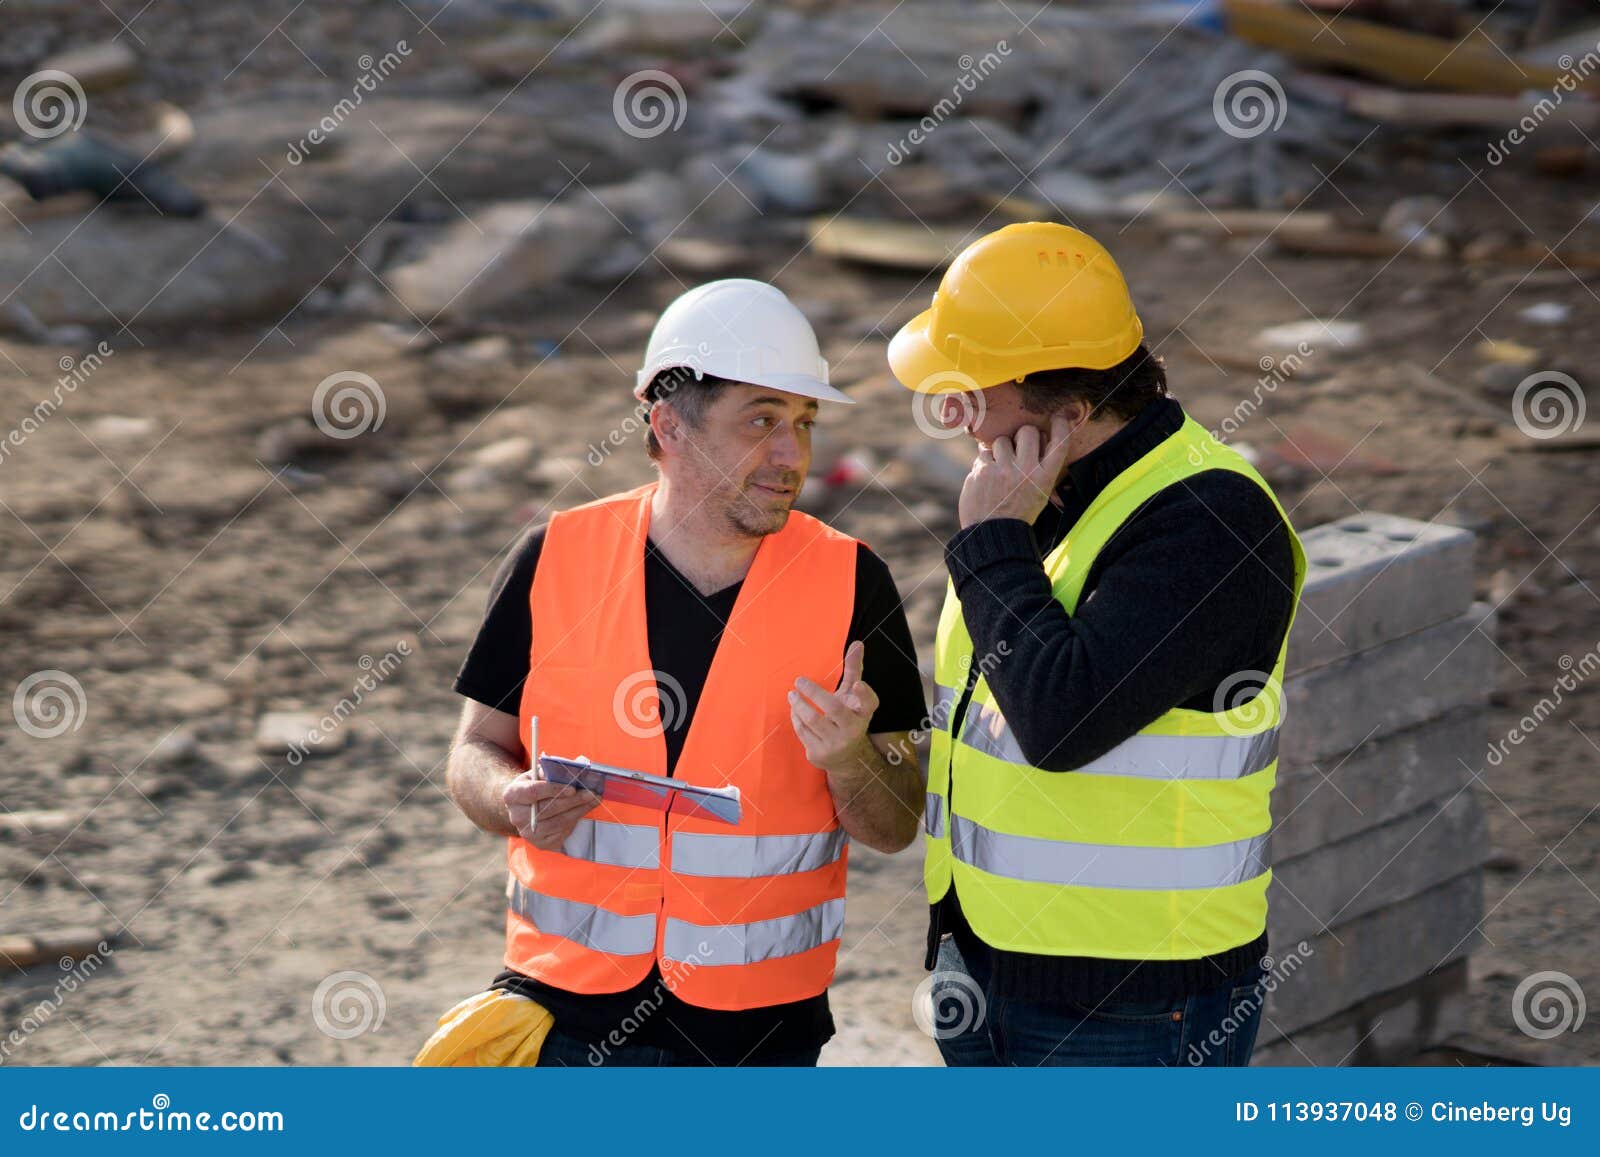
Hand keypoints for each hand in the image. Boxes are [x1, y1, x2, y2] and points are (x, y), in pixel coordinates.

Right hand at [502, 770, 599, 851]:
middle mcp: (516, 816)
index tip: (573, 788)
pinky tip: (582, 811)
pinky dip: (575, 821)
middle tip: (591, 793)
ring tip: (593, 800)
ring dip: (579, 811)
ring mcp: (528, 833)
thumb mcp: (539, 773)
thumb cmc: (535, 786)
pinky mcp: (541, 844)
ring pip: (558, 822)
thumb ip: (555, 769)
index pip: (533, 792)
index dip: (554, 789)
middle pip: (549, 808)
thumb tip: (580, 764)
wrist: (526, 808)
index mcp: (512, 795)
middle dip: (574, 800)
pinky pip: (562, 833)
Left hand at [789, 640, 878, 774]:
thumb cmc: (848, 717)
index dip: (864, 694)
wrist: (845, 757)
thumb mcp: (851, 695)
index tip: (857, 684)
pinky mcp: (820, 754)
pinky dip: (796, 718)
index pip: (869, 704)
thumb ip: (853, 670)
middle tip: (799, 680)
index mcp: (863, 714)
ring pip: (814, 720)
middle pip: (834, 709)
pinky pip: (803, 732)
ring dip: (799, 705)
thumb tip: (857, 643)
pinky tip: (794, 710)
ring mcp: (836, 744)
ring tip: (791, 694)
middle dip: (814, 692)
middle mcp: (853, 730)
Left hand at [958, 413, 1072, 527]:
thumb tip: (1039, 437)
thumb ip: (1040, 467)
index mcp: (1045, 478)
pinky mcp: (981, 471)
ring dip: (1000, 450)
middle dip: (1022, 435)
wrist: (993, 534)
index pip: (1060, 443)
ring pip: (1002, 440)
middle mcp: (1026, 471)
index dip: (1061, 425)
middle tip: (1018, 447)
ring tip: (999, 468)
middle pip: (1028, 431)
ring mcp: (1002, 470)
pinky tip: (986, 478)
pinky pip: (983, 453)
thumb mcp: (1040, 493)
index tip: (1059, 416)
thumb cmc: (1018, 512)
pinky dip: (984, 462)